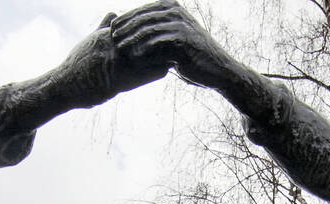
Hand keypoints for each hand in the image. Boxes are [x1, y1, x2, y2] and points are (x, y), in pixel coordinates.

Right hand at [54, 11, 168, 106]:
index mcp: (110, 33)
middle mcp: (116, 44)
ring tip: (175, 55)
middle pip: (146, 36)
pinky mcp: (121, 78)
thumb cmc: (77, 64)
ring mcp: (119, 61)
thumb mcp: (90, 40)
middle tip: (174, 38)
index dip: (150, 26)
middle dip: (160, 38)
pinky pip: (145, 72)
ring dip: (162, 54)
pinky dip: (157, 70)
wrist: (67, 84)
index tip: (162, 27)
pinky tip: (166, 70)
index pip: (137, 24)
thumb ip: (103, 26)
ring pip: (149, 52)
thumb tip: (114, 12)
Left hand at [111, 1, 232, 88]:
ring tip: (119, 50)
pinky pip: (157, 45)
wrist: (218, 70)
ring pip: (147, 31)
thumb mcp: (175, 37)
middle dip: (125, 28)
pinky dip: (144, 52)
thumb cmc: (193, 57)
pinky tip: (134, 60)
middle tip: (112, 39)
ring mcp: (180, 25)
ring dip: (131, 40)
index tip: (111, 29)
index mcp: (172, 7)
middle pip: (142, 18)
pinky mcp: (182, 41)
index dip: (125, 19)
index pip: (141, 10)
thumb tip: (133, 31)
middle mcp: (176, 12)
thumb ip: (158, 30)